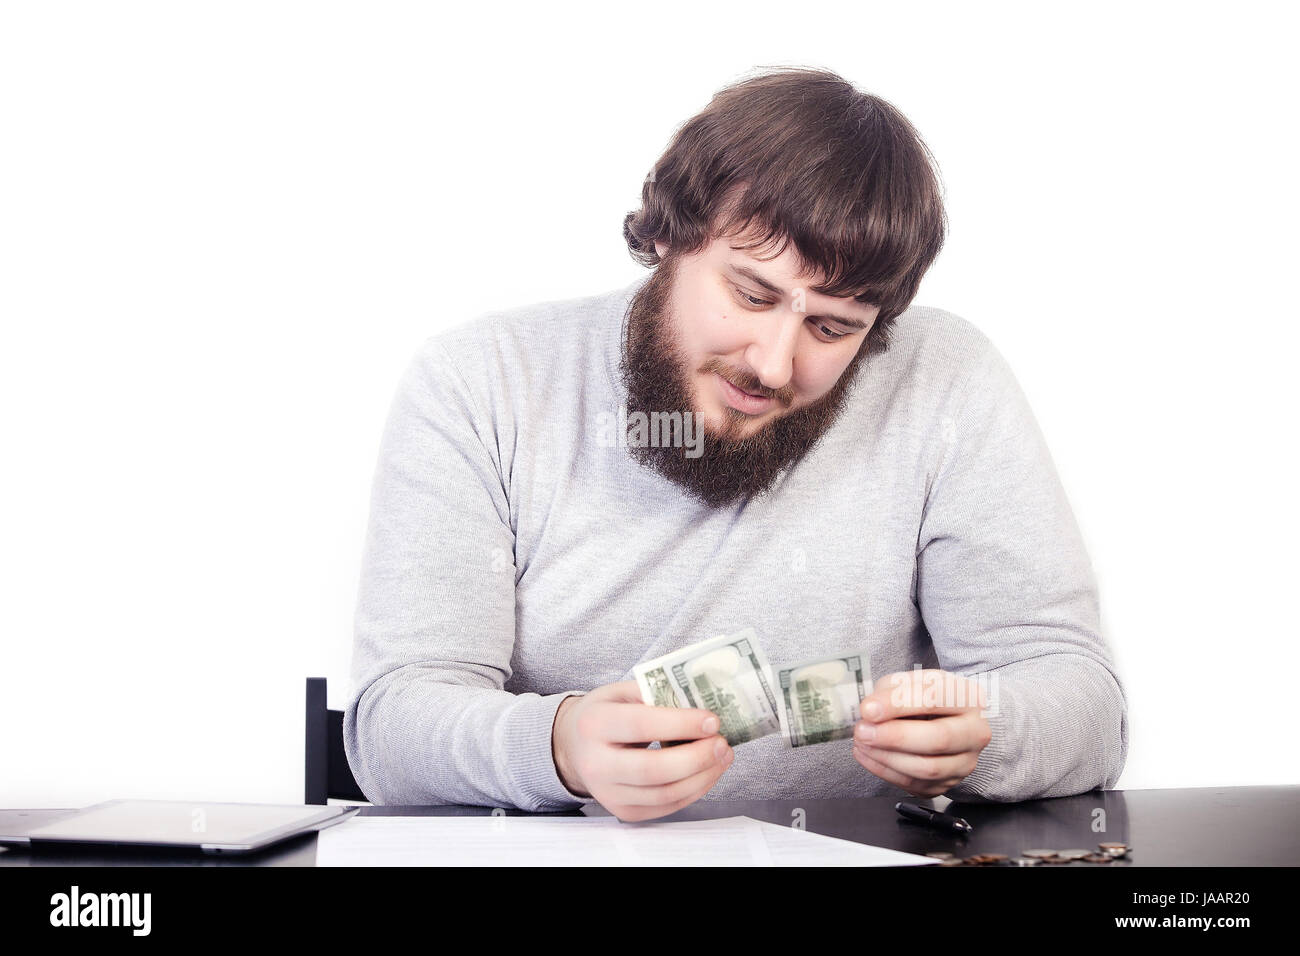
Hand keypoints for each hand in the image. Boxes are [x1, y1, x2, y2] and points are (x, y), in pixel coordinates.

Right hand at [551, 680, 734, 821]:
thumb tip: (700, 705)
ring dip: (702, 776)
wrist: (575, 747)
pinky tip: (708, 772)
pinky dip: (694, 790)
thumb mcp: (621, 692)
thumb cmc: (605, 714)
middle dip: (696, 757)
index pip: (642, 726)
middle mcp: (596, 764)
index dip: (681, 724)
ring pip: (665, 794)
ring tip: (722, 756)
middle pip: (654, 769)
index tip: (712, 720)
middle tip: (722, 743)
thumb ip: (655, 694)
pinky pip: (667, 807)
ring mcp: (608, 794)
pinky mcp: (624, 812)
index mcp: (594, 724)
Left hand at [852, 669, 991, 797]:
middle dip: (894, 737)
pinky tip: (868, 755)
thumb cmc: (927, 698)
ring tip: (862, 742)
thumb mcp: (911, 681)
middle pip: (939, 739)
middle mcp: (975, 732)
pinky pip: (915, 784)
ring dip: (886, 757)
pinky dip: (885, 771)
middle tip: (863, 731)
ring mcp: (965, 762)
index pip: (935, 699)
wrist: (946, 721)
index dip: (898, 705)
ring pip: (927, 767)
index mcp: (969, 697)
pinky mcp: (948, 783)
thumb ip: (892, 690)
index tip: (868, 709)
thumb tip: (871, 710)